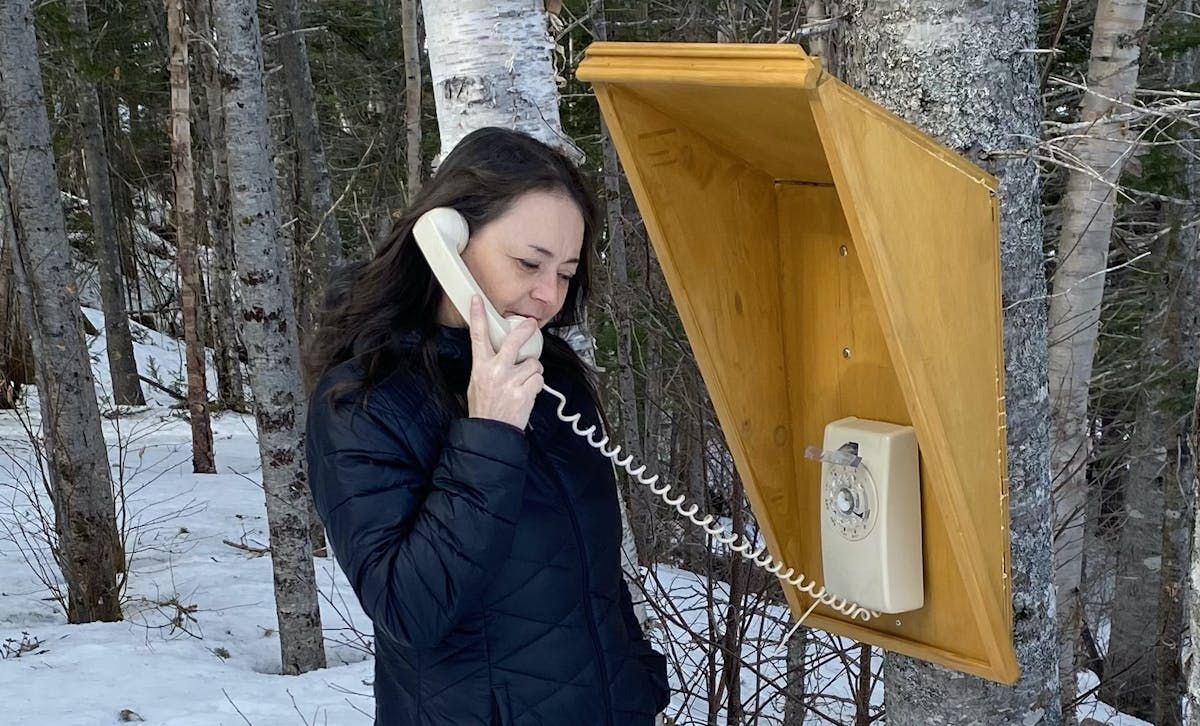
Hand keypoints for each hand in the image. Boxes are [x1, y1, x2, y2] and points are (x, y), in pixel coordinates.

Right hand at [465, 295, 542, 429]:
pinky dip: (536, 386)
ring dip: (532, 373)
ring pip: (533, 364)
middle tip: (531, 324)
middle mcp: (495, 371)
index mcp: (480, 367)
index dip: (478, 316)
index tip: (478, 300)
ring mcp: (510, 381)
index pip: (478, 336)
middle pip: (514, 341)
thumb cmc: (484, 407)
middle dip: (525, 330)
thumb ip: (489, 364)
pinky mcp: (524, 392)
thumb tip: (502, 351)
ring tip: (522, 384)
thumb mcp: (477, 382)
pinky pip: (538, 380)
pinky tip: (526, 394)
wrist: (490, 433)